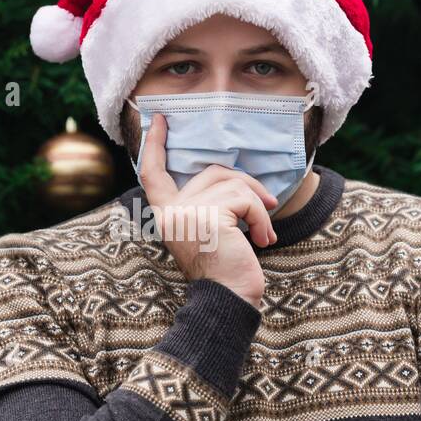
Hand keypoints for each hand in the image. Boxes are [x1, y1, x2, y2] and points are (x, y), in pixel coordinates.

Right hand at [138, 113, 274, 308]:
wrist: (228, 300)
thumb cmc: (225, 271)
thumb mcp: (209, 232)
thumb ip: (209, 204)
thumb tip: (238, 178)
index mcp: (166, 216)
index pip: (152, 173)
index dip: (155, 145)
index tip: (160, 120)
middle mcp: (170, 212)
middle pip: (212, 172)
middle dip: (246, 184)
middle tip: (268, 207)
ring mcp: (187, 212)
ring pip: (233, 183)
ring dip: (258, 206)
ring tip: (265, 233)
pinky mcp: (209, 215)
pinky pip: (246, 199)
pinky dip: (261, 217)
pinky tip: (264, 240)